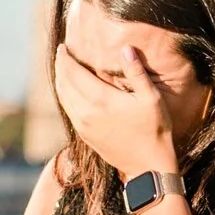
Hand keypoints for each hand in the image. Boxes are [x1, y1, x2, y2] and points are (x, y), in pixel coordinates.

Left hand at [53, 43, 176, 180]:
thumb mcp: (152, 99)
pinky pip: (68, 111)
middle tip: (61, 53)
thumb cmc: (155, 131)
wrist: (148, 167)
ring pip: (63, 98)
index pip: (73, 73)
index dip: (65, 58)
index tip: (63, 47)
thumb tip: (126, 49)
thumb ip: (137, 72)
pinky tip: (69, 91)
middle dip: (60, 66)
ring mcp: (83, 126)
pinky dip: (64, 97)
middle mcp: (86, 112)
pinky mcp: (85, 136)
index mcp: (101, 100)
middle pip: (64, 83)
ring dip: (60, 81)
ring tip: (62, 68)